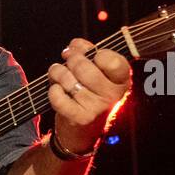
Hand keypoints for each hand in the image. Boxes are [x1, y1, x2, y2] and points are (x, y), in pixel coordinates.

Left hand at [46, 37, 131, 152]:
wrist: (83, 128)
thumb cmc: (89, 91)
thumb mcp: (95, 69)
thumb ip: (88, 52)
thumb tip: (75, 46)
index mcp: (121, 79)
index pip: (112, 60)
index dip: (94, 52)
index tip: (87, 54)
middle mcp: (113, 94)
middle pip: (84, 67)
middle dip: (71, 60)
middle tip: (67, 61)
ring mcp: (97, 108)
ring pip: (68, 80)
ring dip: (57, 73)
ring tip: (58, 74)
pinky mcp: (81, 118)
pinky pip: (58, 96)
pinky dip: (53, 90)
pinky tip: (57, 90)